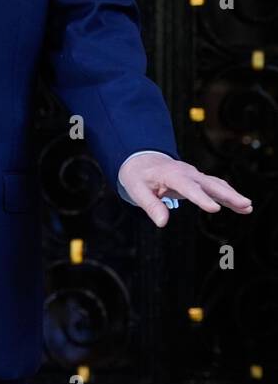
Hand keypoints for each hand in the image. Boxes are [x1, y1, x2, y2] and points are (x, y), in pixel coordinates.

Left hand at [118, 155, 251, 227]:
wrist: (142, 160)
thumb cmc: (138, 176)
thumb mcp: (136, 190)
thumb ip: (150, 205)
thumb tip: (162, 223)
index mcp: (170, 174)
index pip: (187, 187)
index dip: (201, 198)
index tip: (214, 209)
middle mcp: (186, 173)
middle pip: (209, 184)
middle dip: (227, 195)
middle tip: (244, 204)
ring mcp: (195, 176)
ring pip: (216, 185)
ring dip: (232, 195)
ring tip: (247, 207)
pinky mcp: (198, 181)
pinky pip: (216, 187)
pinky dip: (229, 196)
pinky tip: (242, 206)